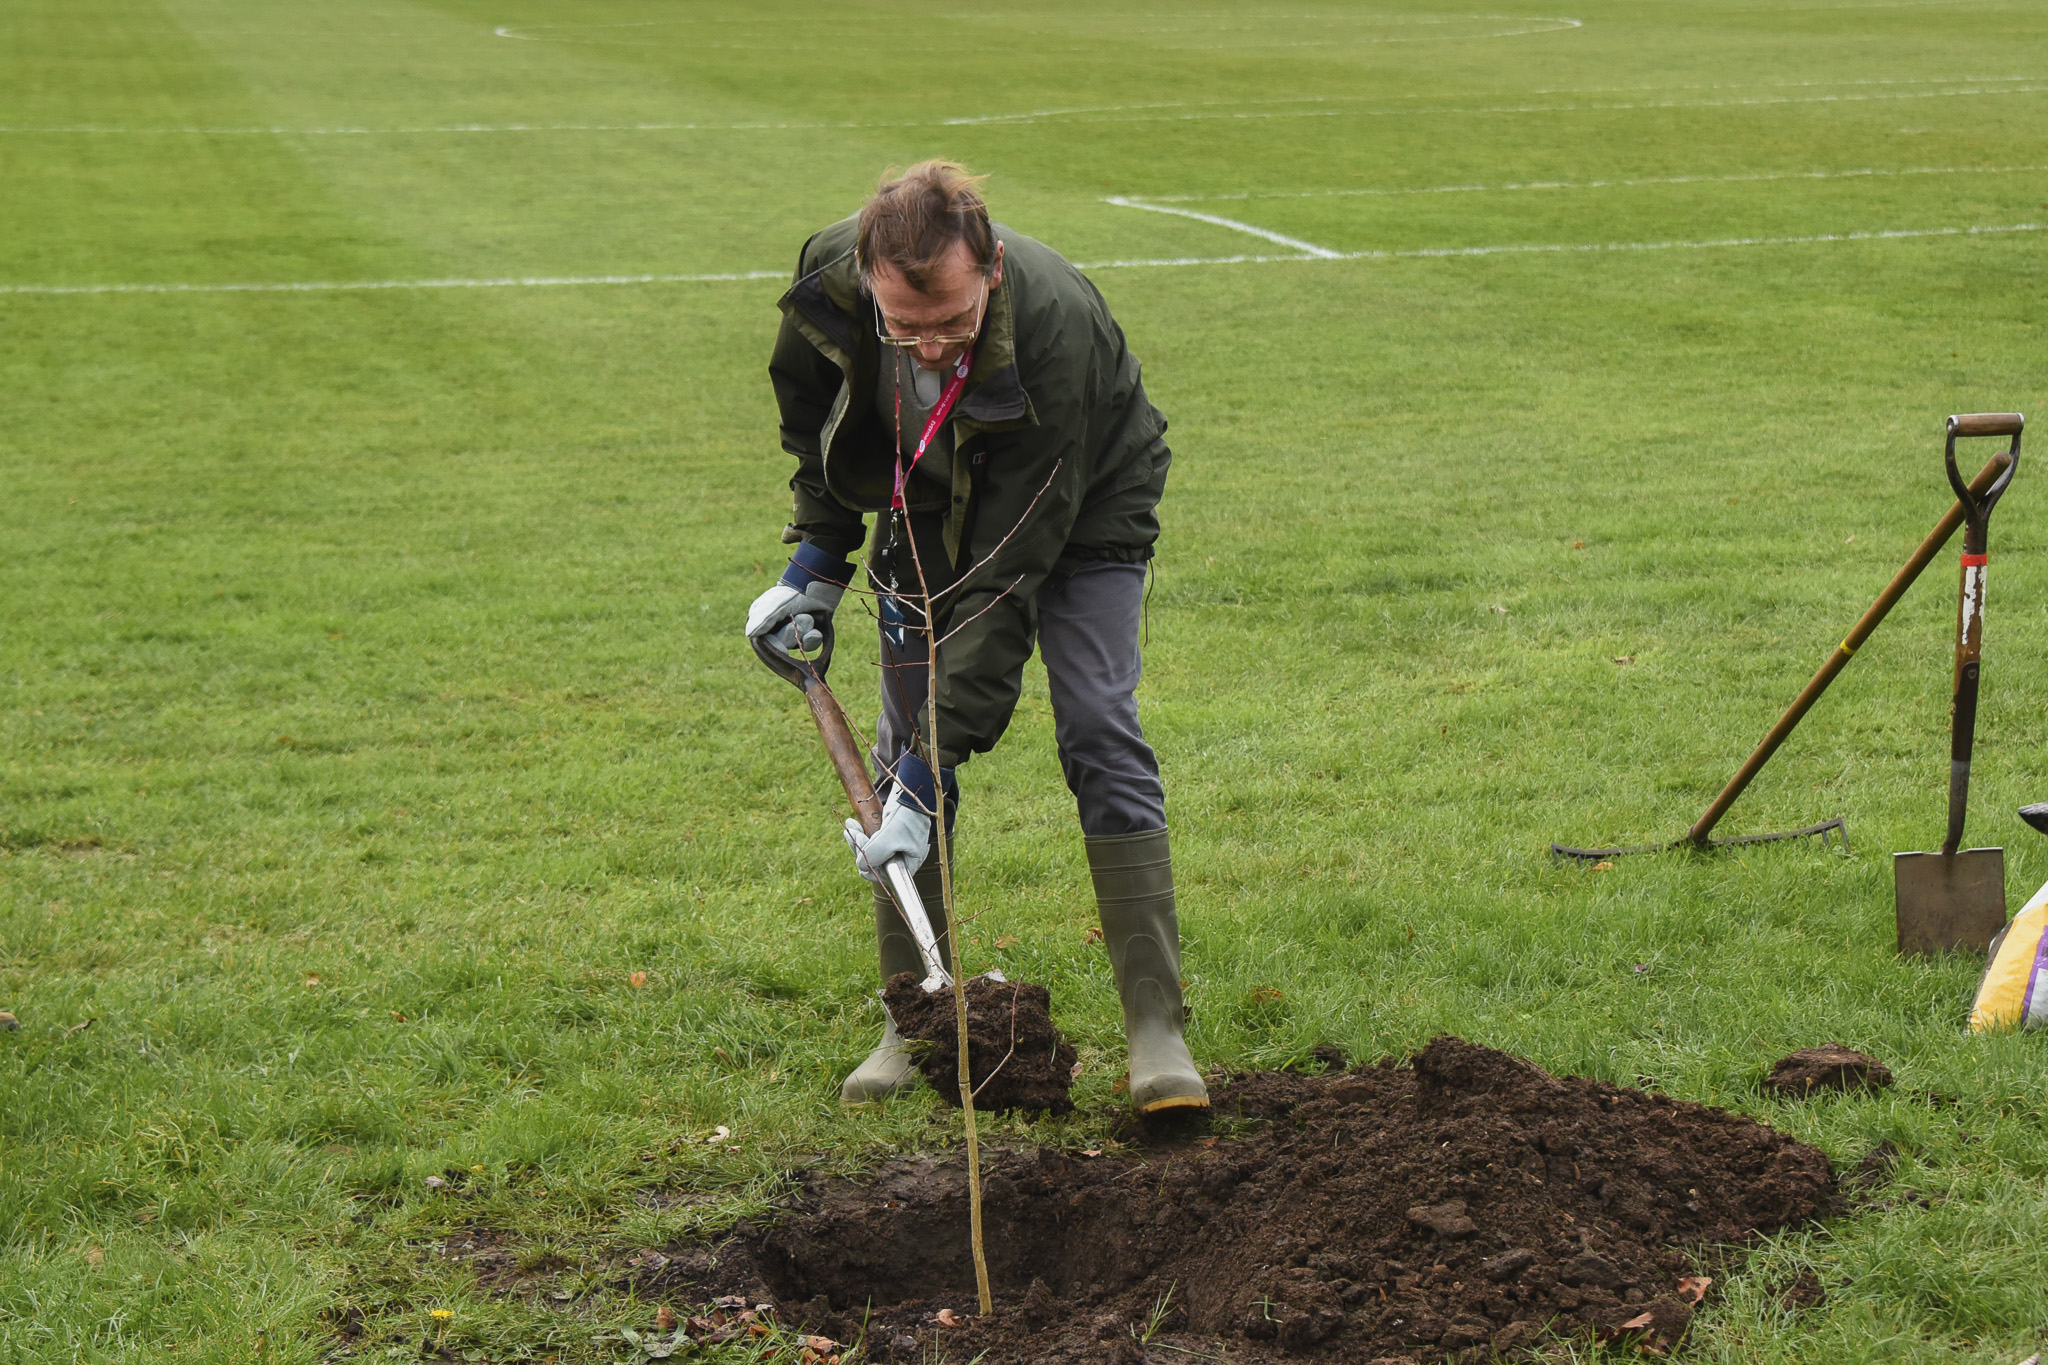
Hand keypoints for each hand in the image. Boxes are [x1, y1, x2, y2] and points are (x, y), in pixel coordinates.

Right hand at [745, 543, 850, 654]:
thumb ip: (763, 619)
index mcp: (761, 619)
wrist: (819, 586)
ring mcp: (792, 629)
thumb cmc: (793, 592)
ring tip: (809, 617)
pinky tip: (816, 630)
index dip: (774, 646)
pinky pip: (808, 645)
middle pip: (781, 644)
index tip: (782, 648)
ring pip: (796, 645)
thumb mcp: (775, 604)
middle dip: (791, 633)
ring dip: (804, 633)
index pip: (764, 641)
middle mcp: (775, 627)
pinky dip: (813, 638)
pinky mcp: (807, 632)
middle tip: (799, 618)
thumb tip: (750, 633)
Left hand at [843, 752, 943, 881]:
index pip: (886, 876)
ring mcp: (894, 844)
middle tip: (853, 834)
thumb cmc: (907, 815)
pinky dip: (860, 832)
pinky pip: (870, 838)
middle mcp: (902, 856)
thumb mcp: (890, 838)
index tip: (861, 859)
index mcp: (909, 862)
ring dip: (857, 839)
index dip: (871, 870)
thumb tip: (860, 865)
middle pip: (875, 862)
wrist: (912, 791)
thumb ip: (874, 855)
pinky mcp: (887, 833)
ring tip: (850, 827)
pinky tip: (853, 824)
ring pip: (870, 850)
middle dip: (861, 849)